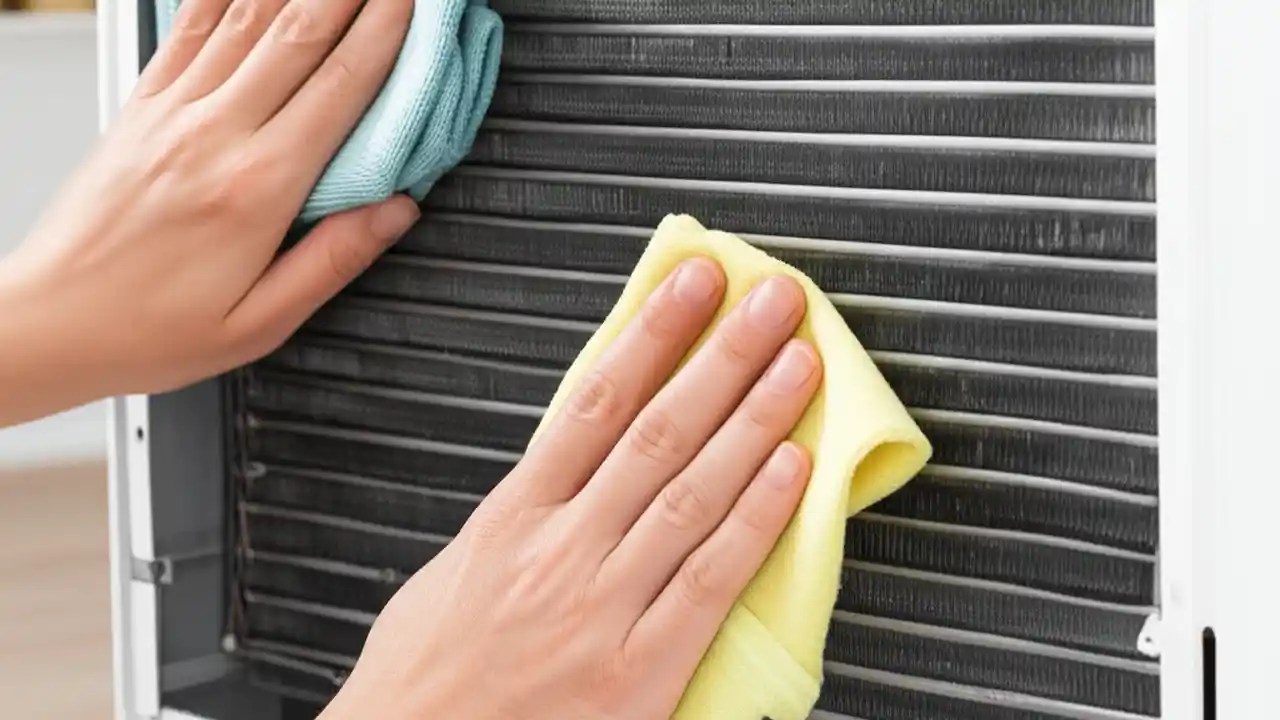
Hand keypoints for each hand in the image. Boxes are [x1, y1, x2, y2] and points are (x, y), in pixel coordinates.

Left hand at [0, 0, 416, 425]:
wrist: (50, 322)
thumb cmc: (148, 329)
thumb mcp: (259, 322)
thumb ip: (333, 260)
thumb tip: (396, 212)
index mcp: (256, 188)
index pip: (340, 87)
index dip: (385, 33)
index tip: (413, 7)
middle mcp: (214, 135)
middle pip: (298, 34)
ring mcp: (172, 112)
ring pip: (247, 18)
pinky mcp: (141, 105)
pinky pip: (188, 27)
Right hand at [322, 260, 822, 719]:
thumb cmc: (425, 679)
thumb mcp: (453, 572)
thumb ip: (519, 514)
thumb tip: (566, 466)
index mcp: (513, 518)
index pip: (595, 402)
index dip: (651, 334)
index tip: (690, 286)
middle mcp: (563, 550)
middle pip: (657, 430)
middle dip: (720, 355)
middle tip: (768, 301)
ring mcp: (605, 606)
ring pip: (692, 490)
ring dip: (754, 418)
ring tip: (796, 363)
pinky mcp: (641, 669)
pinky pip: (709, 579)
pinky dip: (755, 519)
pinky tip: (791, 471)